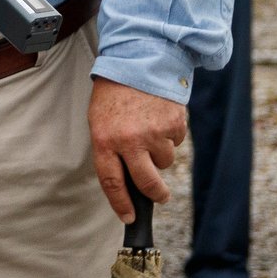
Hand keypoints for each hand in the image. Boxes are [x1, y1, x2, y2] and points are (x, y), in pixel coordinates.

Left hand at [89, 77, 185, 222]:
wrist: (138, 60)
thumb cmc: (114, 93)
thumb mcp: (100, 120)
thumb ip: (110, 150)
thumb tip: (125, 181)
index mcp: (105, 140)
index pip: (112, 182)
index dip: (121, 204)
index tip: (129, 217)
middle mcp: (129, 140)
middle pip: (146, 182)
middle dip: (155, 194)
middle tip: (159, 196)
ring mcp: (153, 133)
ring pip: (164, 162)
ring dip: (160, 152)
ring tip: (149, 128)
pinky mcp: (173, 124)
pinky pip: (176, 142)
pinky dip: (171, 135)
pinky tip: (160, 116)